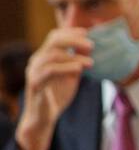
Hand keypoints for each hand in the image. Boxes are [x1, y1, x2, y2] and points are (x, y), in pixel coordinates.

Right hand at [16, 27, 93, 149]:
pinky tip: (79, 70)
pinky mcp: (34, 84)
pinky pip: (49, 72)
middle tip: (92, 45)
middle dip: (74, 40)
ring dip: (74, 57)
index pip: (55, 37)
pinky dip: (65, 68)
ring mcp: (34, 71)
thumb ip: (77, 63)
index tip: (87, 32)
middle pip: (53, 42)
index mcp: (44, 56)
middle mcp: (37, 61)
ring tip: (91, 63)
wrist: (44, 117)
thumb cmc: (57, 95)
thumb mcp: (70, 77)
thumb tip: (91, 50)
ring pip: (52, 56)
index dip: (70, 32)